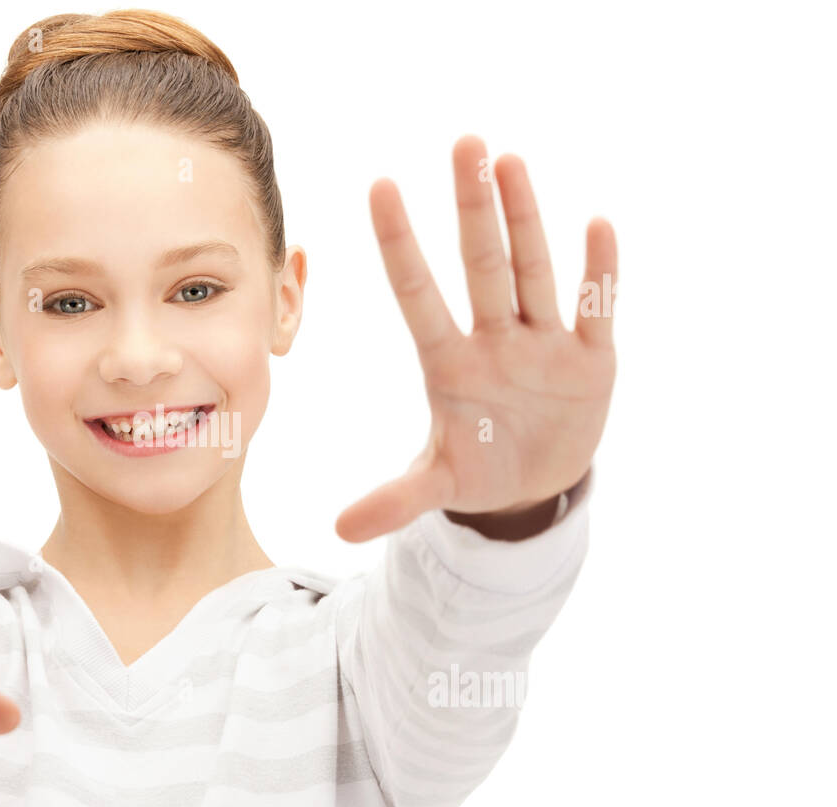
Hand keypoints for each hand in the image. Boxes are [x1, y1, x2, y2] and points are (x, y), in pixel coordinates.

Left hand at [335, 135, 616, 542]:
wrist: (535, 486)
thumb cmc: (480, 468)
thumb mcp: (438, 484)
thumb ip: (395, 500)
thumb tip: (342, 530)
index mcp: (448, 364)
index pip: (418, 294)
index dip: (399, 245)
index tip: (379, 186)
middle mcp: (494, 341)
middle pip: (481, 265)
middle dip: (473, 208)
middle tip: (465, 143)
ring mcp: (542, 345)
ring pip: (532, 272)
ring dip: (526, 220)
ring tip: (511, 163)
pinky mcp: (590, 362)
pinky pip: (594, 309)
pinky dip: (598, 274)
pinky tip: (597, 226)